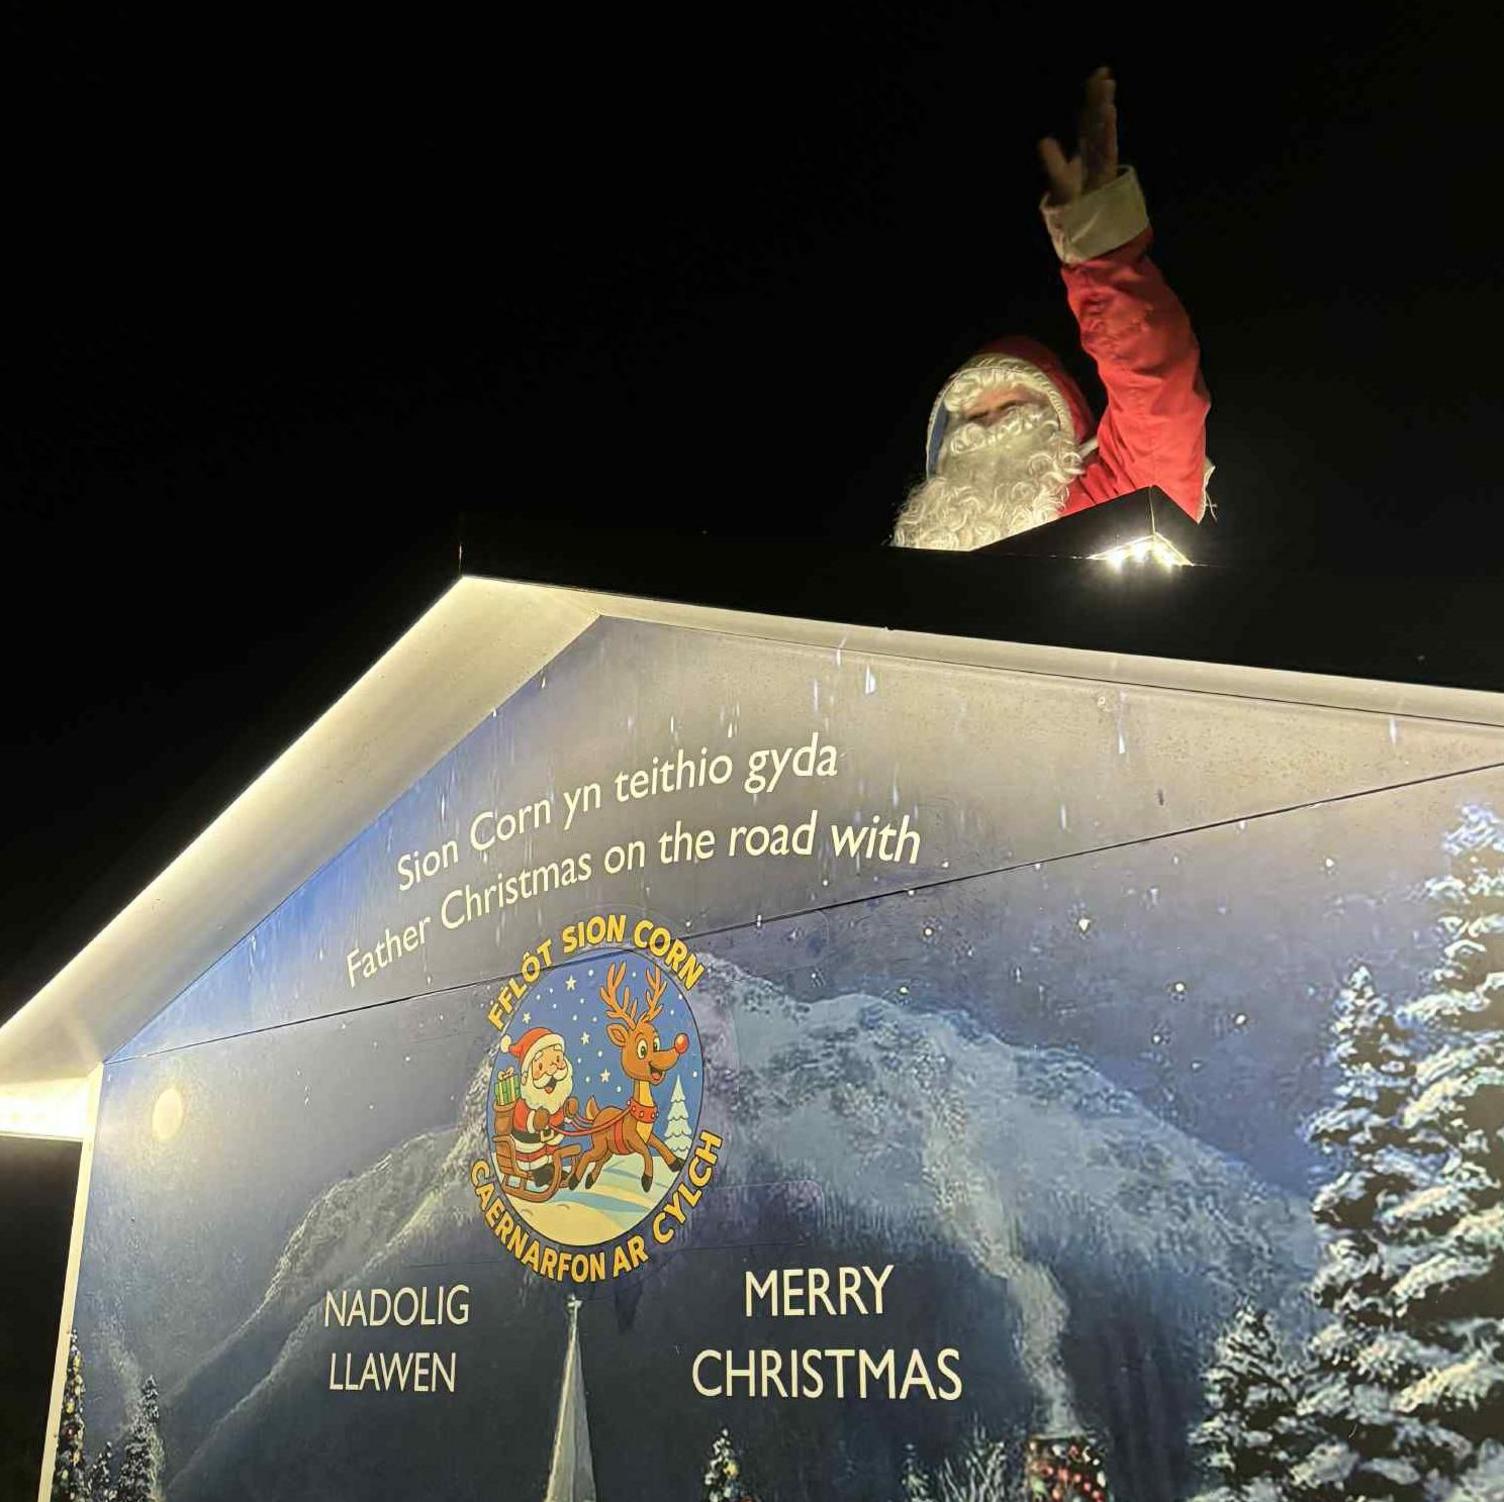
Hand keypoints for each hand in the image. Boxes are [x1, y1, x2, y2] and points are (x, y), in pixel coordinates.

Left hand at [1039, 66, 1117, 204]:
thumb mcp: (1059, 177)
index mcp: (1085, 147)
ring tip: (1107, 85)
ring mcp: (1102, 157)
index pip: (1088, 118)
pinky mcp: (1106, 168)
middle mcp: (1095, 149)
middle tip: (1103, 71)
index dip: (1091, 98)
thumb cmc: (1073, 201)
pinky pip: (1107, 144)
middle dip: (1099, 95)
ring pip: (1103, 127)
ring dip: (1105, 106)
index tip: (1096, 76)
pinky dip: (1108, 128)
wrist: (1083, 223)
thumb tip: (1044, 141)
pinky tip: (1109, 111)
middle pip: (1097, 117)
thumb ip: (1053, 159)